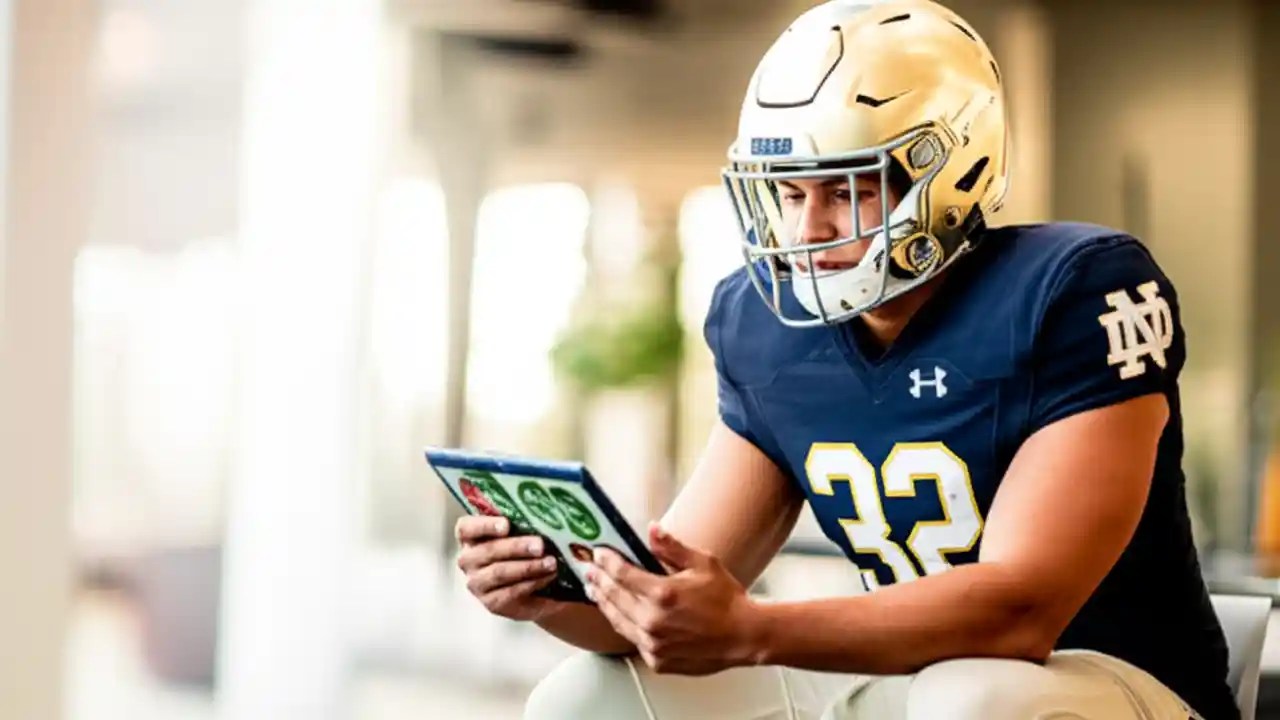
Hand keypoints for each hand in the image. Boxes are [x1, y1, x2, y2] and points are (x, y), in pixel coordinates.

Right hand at [455, 515, 563, 621]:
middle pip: (488, 550)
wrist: (532, 588)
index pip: (466, 528)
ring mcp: (476, 583)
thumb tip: (542, 515)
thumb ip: (521, 524)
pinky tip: (548, 576)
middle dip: (516, 547)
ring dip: (528, 566)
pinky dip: (533, 582)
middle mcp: (468, 560)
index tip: (506, 525)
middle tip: (540, 545)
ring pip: (500, 572)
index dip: (485, 525)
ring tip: (551, 562)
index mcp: (469, 537)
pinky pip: (511, 591)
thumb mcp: (518, 535)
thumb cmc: (521, 552)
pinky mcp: (490, 603)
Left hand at [585, 522, 763, 674]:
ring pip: (618, 621)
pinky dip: (624, 625)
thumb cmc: (727, 600)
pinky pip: (633, 640)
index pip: (621, 574)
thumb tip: (652, 529)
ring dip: (604, 603)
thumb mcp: (703, 564)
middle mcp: (652, 621)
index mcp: (662, 594)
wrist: (744, 636)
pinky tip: (620, 615)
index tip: (598, 554)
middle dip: (599, 581)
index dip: (606, 561)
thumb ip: (672, 548)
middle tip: (589, 570)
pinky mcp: (657, 660)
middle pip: (614, 597)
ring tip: (596, 591)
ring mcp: (653, 644)